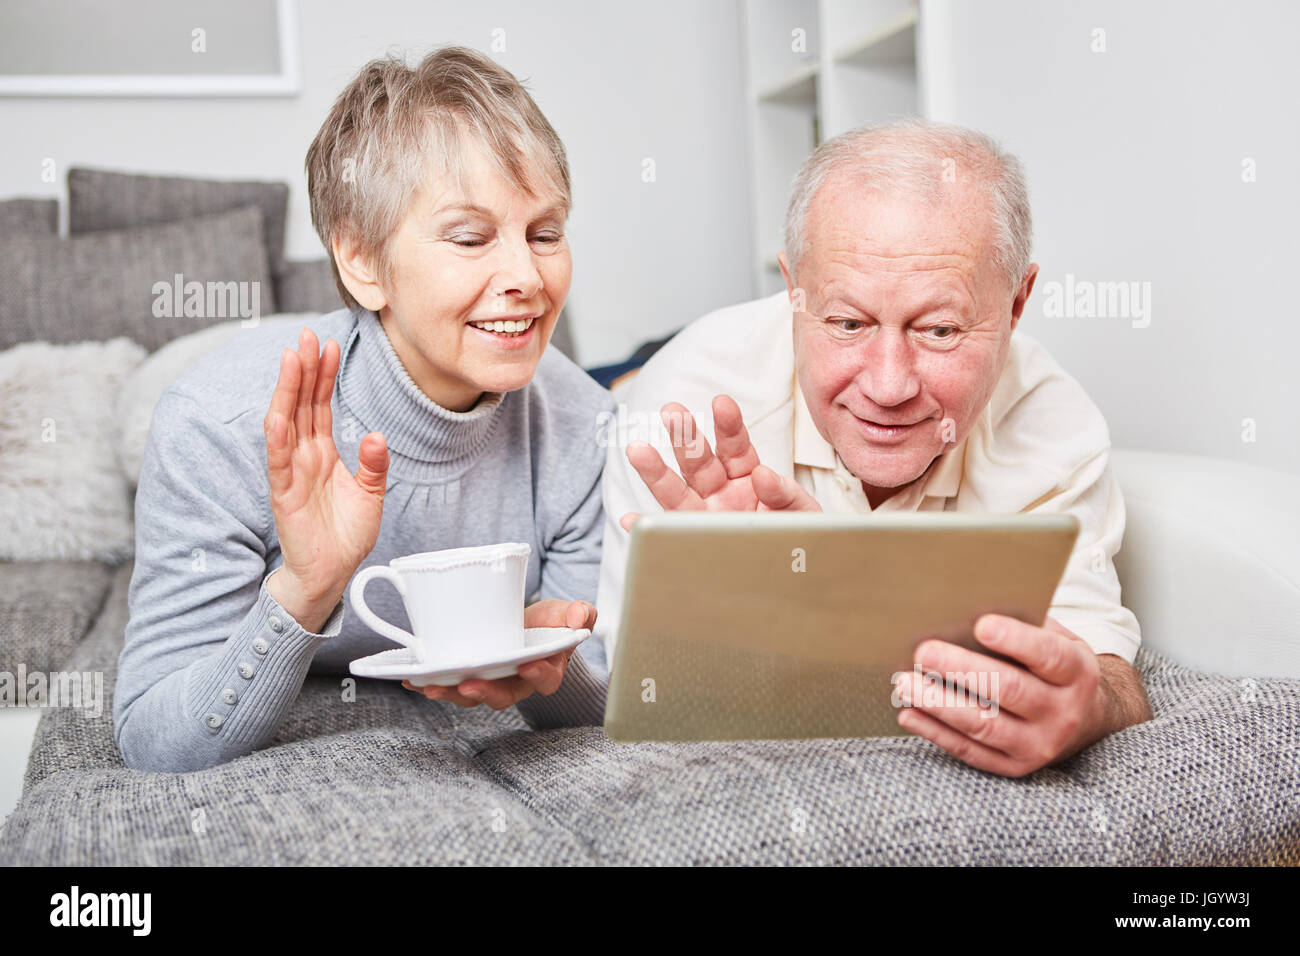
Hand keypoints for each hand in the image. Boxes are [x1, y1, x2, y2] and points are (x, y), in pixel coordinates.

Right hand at [264, 328, 389, 627]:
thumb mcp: (371, 492)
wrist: (331, 573)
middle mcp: (304, 457)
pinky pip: (279, 460)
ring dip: (288, 391)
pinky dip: (278, 436)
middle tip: (308, 337)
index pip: (320, 406)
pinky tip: (279, 413)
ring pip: (286, 423)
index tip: (329, 346)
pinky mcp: (284, 493)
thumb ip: (373, 463)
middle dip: (305, 371)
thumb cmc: (345, 534)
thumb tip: (376, 434)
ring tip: (292, 360)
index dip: (323, 376)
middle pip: (302, 405)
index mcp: (323, 453)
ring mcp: (291, 472)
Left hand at [402, 599, 596, 708]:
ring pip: (472, 695)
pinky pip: (449, 685)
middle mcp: (517, 683)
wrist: (529, 628)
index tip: (528, 664)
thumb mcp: (567, 614)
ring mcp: (492, 682)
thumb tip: (580, 618)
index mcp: (546, 670)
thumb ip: (581, 614)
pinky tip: (412, 679)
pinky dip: (429, 684)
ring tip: (431, 687)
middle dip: (484, 693)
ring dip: (451, 694)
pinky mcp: (470, 676)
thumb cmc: (550, 623)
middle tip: (469, 685)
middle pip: (502, 696)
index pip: (546, 679)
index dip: (538, 675)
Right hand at [620, 394, 819, 529]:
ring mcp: (704, 519)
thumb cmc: (801, 543)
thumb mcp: (805, 515)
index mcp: (748, 478)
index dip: (729, 426)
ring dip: (656, 472)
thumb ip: (786, 494)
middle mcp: (720, 494)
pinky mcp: (693, 547)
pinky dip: (646, 531)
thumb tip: (762, 476)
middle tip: (672, 411)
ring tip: (638, 450)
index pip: (736, 447)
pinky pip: (667, 538)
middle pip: (699, 462)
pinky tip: (631, 521)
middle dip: (685, 437)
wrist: (796, 583)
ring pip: (677, 493)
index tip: (721, 404)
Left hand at [891, 615, 1109, 777]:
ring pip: (984, 725)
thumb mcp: (1057, 640)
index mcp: (1077, 673)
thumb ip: (1025, 625)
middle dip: (962, 670)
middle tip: (923, 652)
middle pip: (1009, 691)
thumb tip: (969, 608)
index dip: (1016, 640)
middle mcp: (1063, 713)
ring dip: (939, 704)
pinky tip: (909, 713)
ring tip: (904, 683)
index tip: (981, 625)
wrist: (1085, 719)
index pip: (1048, 656)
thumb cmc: (1055, 667)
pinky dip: (935, 733)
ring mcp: (1040, 745)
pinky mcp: (1014, 767)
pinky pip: (970, 752)